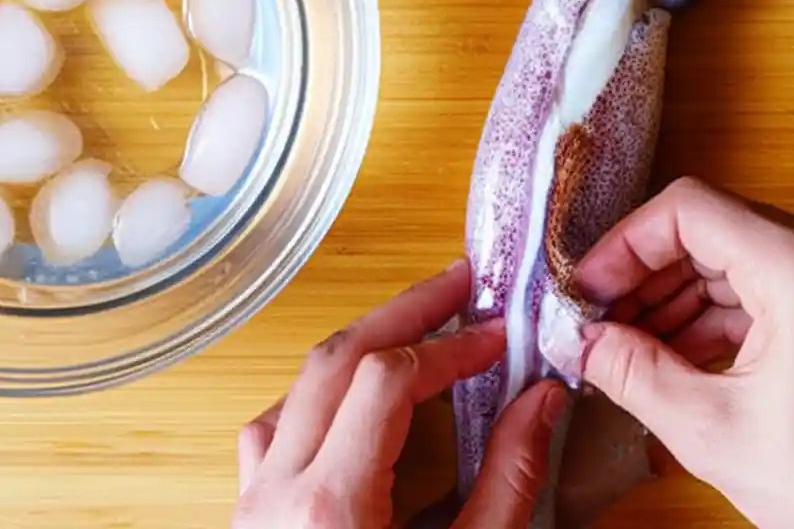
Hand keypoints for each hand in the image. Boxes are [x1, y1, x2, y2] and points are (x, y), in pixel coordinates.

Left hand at [233, 259, 568, 528]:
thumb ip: (507, 482)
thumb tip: (541, 401)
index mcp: (333, 506)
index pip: (388, 379)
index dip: (450, 346)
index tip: (496, 338)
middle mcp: (279, 493)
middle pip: (334, 360)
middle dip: (403, 314)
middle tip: (459, 287)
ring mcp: (255, 502)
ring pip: (297, 387)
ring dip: (360, 348)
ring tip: (417, 332)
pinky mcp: (252, 515)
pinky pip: (273, 428)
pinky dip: (322, 396)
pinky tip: (359, 398)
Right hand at [573, 178, 793, 528]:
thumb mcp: (711, 428)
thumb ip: (632, 373)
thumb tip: (585, 342)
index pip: (688, 210)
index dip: (624, 245)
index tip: (588, 287)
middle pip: (710, 232)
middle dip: (644, 278)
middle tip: (596, 323)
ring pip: (735, 262)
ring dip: (675, 302)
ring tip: (626, 351)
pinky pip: (765, 292)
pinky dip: (715, 321)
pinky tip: (675, 362)